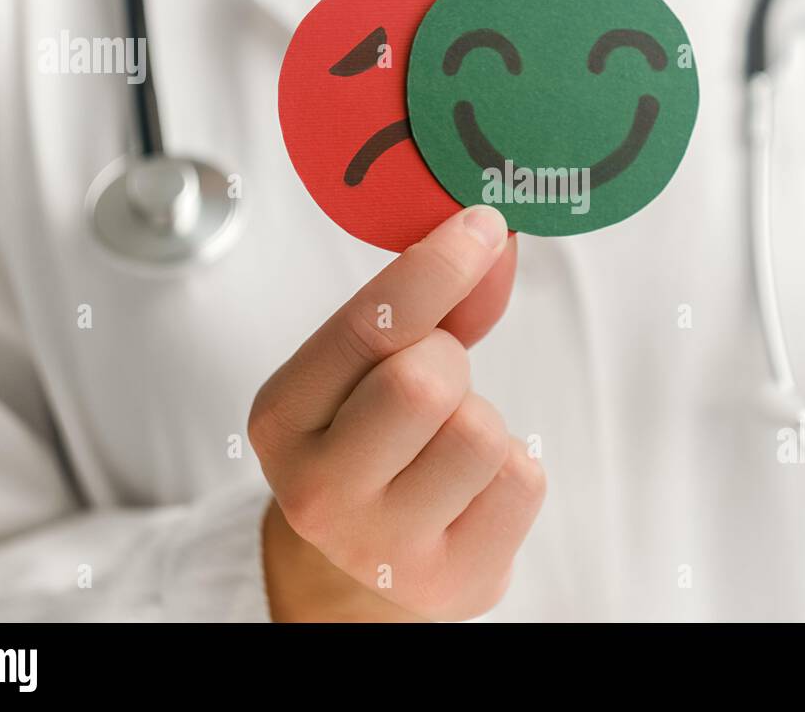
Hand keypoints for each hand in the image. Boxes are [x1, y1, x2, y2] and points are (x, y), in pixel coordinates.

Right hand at [248, 205, 543, 621]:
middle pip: (424, 382)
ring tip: (450, 443)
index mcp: (282, 418)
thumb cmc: (375, 444)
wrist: (366, 568)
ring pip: (479, 434)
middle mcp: (317, 489)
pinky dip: (513, 467)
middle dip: (450, 360)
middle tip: (438, 376)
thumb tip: (495, 235)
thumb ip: (433, 301)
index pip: (366, 328)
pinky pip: (522, 481)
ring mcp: (382, 546)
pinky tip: (474, 486)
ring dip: (483, 420)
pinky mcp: (451, 581)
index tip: (482, 223)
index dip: (435, 267)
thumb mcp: (371, 370)